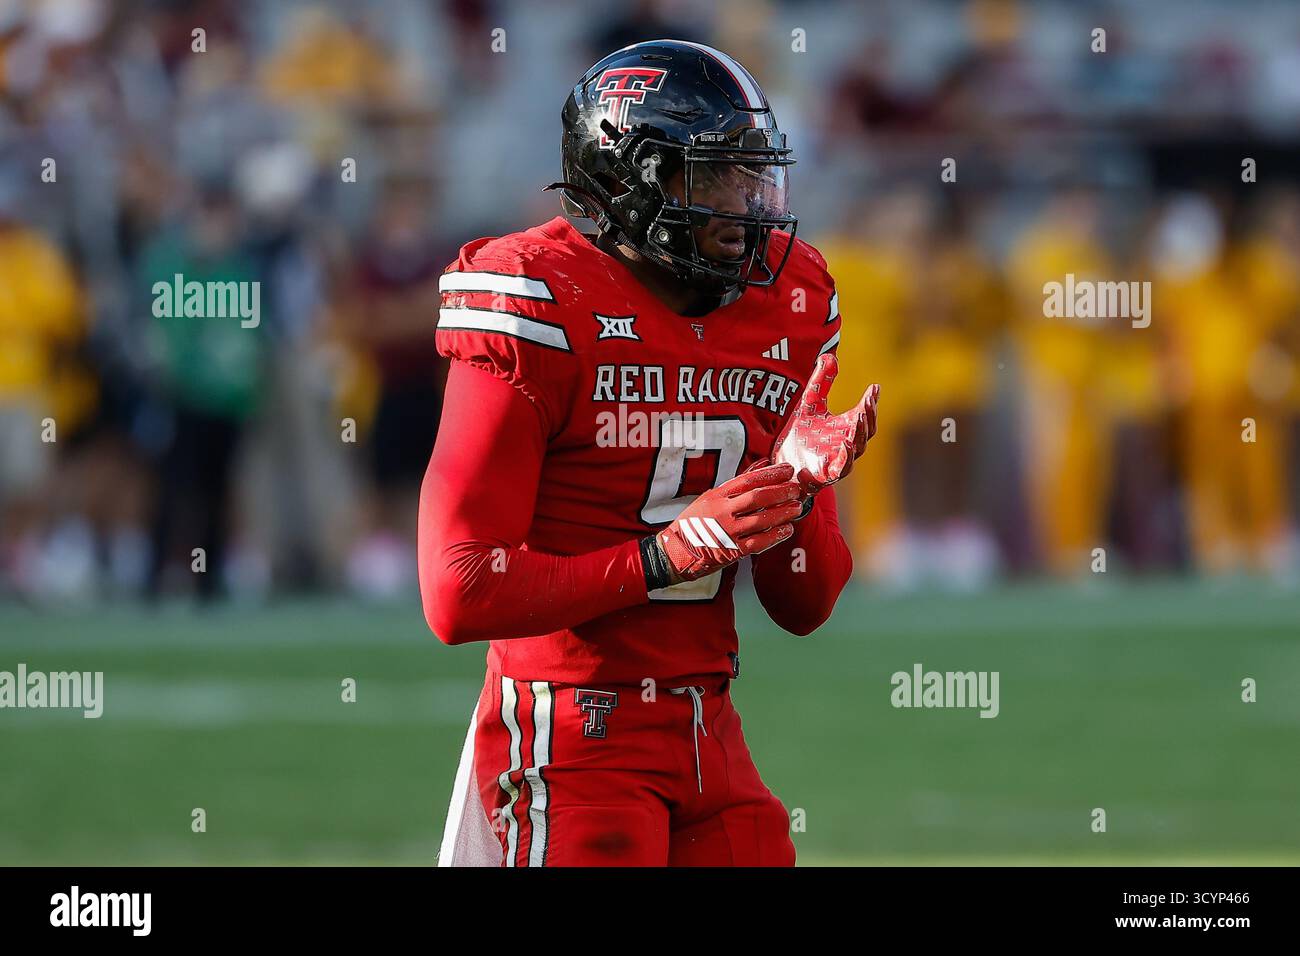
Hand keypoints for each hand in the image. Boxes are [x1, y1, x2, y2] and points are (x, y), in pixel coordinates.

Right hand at [654, 462, 803, 582]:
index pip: (748, 480)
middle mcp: (722, 512)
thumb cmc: (694, 522)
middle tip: (796, 488)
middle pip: (757, 498)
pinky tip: (787, 530)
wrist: (676, 551)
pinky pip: (758, 542)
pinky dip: (775, 536)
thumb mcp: (710, 497)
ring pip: (761, 520)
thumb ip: (737, 482)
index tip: (787, 470)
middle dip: (780, 492)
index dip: (771, 474)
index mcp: (717, 496)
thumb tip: (762, 465)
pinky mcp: (732, 551)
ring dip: (782, 513)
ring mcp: (727, 532)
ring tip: (797, 507)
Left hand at [771, 352, 879, 495]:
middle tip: (868, 402)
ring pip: (857, 449)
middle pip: (866, 432)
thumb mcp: (810, 404)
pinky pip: (841, 468)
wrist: (782, 461)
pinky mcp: (827, 475)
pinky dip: (845, 457)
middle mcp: (847, 445)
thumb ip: (821, 382)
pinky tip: (845, 444)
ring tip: (859, 418)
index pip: (865, 414)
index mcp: (846, 428)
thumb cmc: (801, 434)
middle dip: (869, 416)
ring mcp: (839, 461)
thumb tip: (830, 356)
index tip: (874, 388)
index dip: (871, 402)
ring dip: (859, 434)